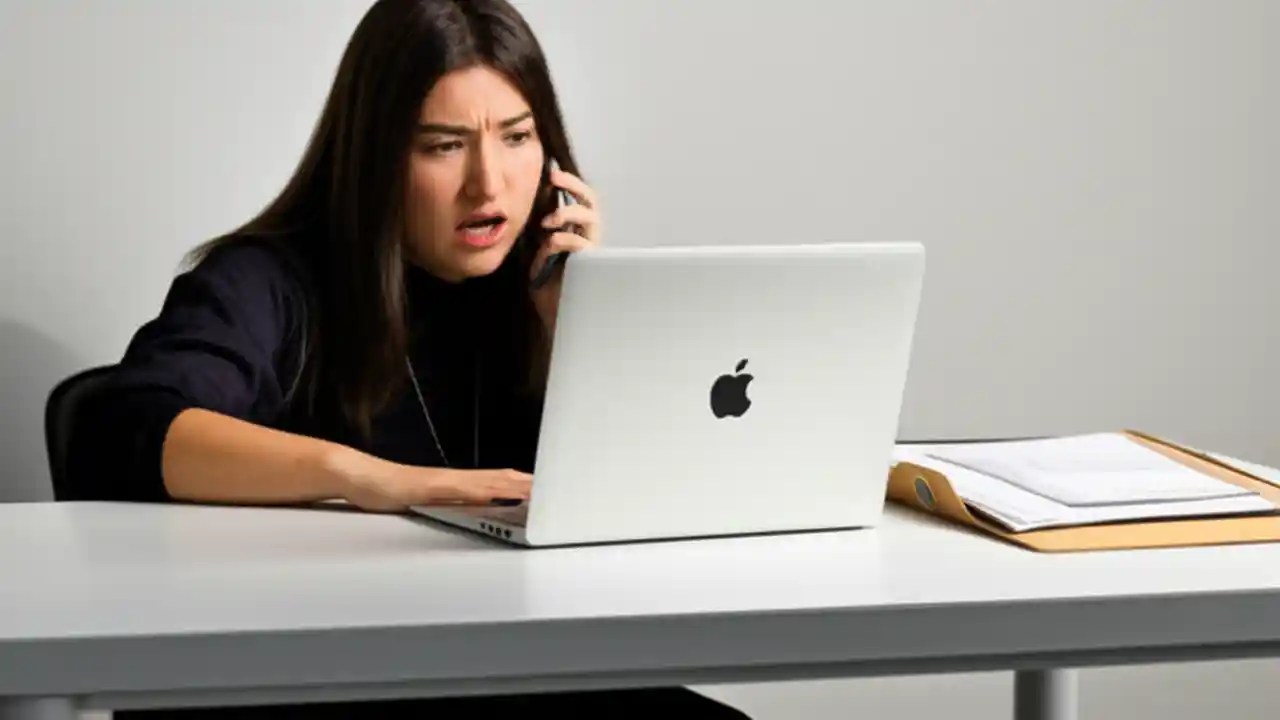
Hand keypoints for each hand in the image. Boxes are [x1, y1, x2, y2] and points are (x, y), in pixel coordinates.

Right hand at [340, 457, 531, 512]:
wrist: (359, 477)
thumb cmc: (389, 490)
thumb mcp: (427, 499)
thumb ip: (450, 502)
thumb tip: (475, 510)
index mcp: (456, 483)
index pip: (498, 481)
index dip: (525, 484)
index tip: (550, 489)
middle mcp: (454, 478)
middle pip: (499, 479)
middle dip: (529, 485)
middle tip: (558, 488)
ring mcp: (442, 480)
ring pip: (485, 481)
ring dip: (512, 485)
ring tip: (538, 490)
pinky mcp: (428, 486)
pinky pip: (459, 489)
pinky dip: (479, 491)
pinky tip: (494, 494)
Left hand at [529, 167, 602, 333]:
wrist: (553, 315)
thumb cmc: (546, 285)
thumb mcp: (537, 252)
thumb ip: (539, 233)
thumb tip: (525, 208)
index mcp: (576, 231)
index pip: (580, 199)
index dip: (569, 184)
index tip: (550, 174)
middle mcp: (589, 237)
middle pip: (592, 200)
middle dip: (574, 185)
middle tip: (554, 177)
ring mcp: (592, 251)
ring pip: (591, 218)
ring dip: (568, 213)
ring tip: (548, 221)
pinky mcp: (590, 266)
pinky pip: (579, 243)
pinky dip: (561, 240)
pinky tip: (547, 248)